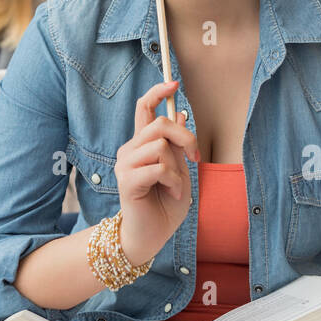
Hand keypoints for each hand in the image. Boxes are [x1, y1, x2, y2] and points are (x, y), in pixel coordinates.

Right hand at [114, 80, 199, 266]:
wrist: (150, 237)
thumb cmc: (164, 207)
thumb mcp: (179, 172)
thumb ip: (178, 147)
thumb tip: (182, 113)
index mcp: (141, 145)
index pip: (144, 108)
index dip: (157, 92)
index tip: (174, 83)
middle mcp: (129, 150)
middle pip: (159, 123)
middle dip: (185, 137)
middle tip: (195, 157)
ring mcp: (125, 165)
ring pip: (160, 146)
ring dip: (178, 168)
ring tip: (177, 187)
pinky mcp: (127, 181)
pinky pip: (159, 168)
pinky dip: (174, 182)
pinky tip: (172, 194)